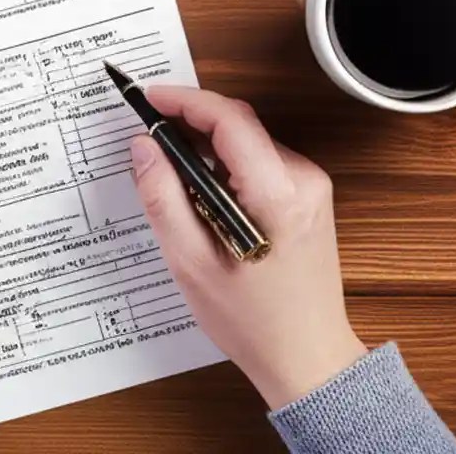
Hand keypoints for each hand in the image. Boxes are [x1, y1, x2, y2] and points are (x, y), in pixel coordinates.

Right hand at [129, 86, 364, 409]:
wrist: (307, 356)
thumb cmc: (252, 320)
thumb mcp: (190, 263)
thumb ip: (163, 197)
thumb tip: (144, 147)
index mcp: (277, 194)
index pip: (229, 119)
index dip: (183, 100)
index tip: (148, 98)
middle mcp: (303, 180)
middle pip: (238, 126)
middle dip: (190, 122)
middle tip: (147, 138)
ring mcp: (311, 187)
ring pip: (247, 143)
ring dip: (207, 148)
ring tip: (171, 179)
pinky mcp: (309, 196)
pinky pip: (260, 163)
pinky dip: (226, 167)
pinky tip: (203, 197)